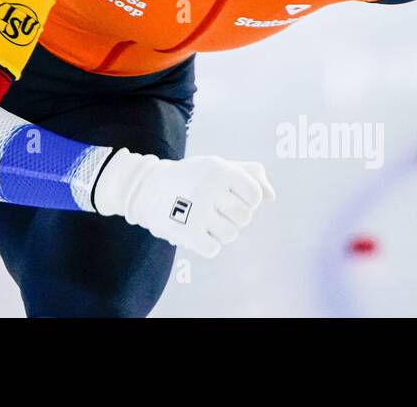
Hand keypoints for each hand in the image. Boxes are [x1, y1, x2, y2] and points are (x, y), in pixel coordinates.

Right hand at [93, 149, 273, 257]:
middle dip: (232, 217)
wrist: (145, 188)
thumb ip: (249, 175)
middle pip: (244, 217)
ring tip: (204, 220)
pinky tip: (196, 231)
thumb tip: (271, 197)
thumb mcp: (217, 166)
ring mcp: (198, 211)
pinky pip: (213, 248)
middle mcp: (209, 188)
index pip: (254, 195)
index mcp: (219, 169)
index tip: (231, 198)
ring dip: (220, 232)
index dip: (247, 200)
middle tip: (213, 209)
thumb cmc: (190, 177)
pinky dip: (207, 244)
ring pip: (230, 235)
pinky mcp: (187, 232)